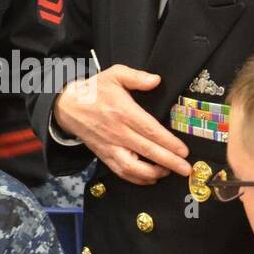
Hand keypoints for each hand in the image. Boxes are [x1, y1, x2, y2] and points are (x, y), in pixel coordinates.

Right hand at [53, 64, 192, 184]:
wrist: (68, 106)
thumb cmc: (95, 90)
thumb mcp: (114, 75)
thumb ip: (136, 77)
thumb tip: (156, 80)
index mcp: (123, 112)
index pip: (150, 130)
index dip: (169, 143)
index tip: (183, 151)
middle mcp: (117, 132)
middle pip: (147, 151)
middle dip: (169, 162)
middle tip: (185, 169)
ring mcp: (110, 146)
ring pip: (133, 167)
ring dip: (152, 173)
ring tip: (168, 173)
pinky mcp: (104, 155)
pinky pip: (121, 171)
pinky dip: (136, 179)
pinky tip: (150, 179)